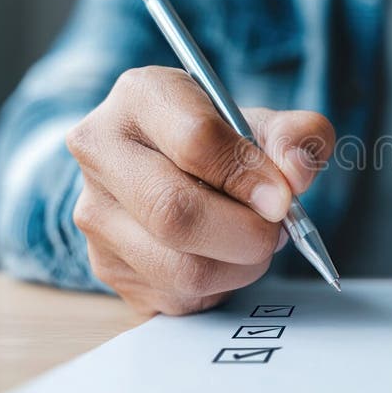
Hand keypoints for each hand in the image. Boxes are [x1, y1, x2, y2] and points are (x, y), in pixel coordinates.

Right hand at [65, 66, 334, 314]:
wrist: (175, 171)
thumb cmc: (223, 142)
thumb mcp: (265, 124)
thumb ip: (296, 137)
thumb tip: (296, 172)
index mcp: (141, 96)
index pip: (195, 140)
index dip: (250, 177)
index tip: (284, 199)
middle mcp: (102, 151)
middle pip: (175, 212)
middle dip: (246, 233)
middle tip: (277, 230)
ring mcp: (95, 214)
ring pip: (179, 267)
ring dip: (239, 266)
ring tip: (254, 242)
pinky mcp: (107, 267)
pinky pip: (177, 296)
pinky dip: (220, 286)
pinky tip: (224, 258)